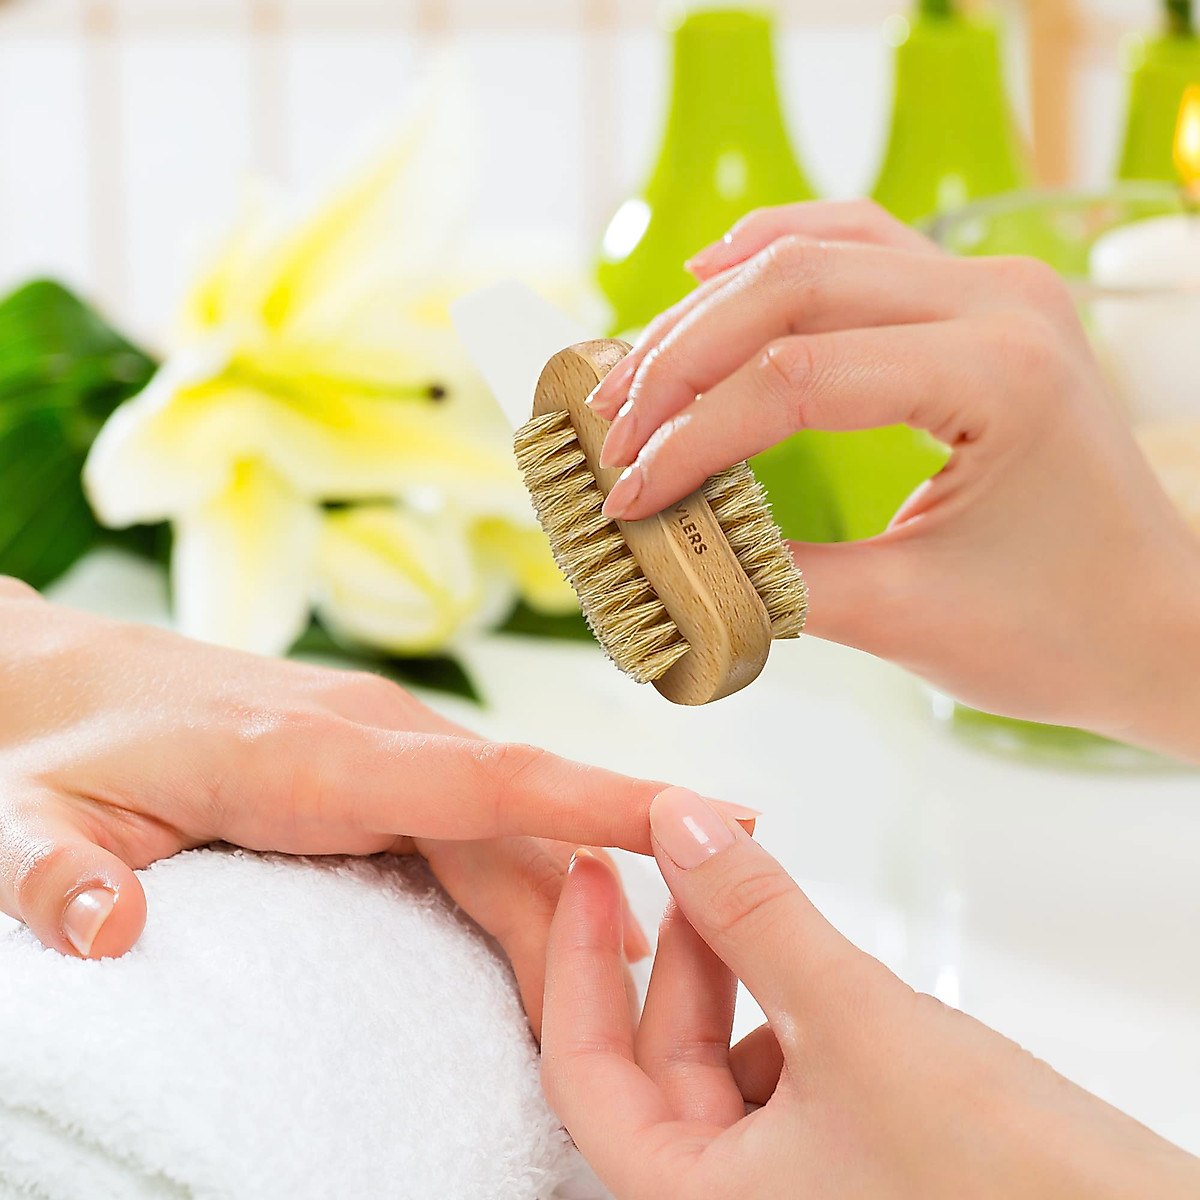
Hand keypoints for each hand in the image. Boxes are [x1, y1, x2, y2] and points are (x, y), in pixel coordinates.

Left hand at [0, 582, 749, 1031]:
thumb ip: (53, 873)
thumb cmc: (53, 744)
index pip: (487, 781)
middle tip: (667, 1015)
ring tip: (643, 979)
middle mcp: (371, 738)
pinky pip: (483, 817)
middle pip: (523, 830)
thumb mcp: (21, 815)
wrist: (57, 669)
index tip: (711, 819)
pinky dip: (538, 868)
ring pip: (514, 822)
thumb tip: (111, 935)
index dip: (604, 804)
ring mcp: (380, 742)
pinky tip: (568, 922)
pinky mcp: (377, 756)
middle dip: (606, 909)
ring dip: (583, 892)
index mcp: (309, 755)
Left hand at [542, 788, 1199, 1199]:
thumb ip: (755, 916)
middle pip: (657, 1059)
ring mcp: (792, 1189)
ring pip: (723, 1060)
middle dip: (672, 949)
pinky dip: (784, 1004)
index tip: (588, 866)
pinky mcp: (849, 1165)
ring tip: (750, 889)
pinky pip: (784, 1072)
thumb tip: (679, 820)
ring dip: (731, 970)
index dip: (574, 960)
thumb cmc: (1008, 1181)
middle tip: (683, 851)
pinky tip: (810, 957)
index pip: (585, 1074)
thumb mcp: (855, 1022)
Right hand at [585, 201, 1199, 759]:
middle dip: (680, 361)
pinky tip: (712, 275)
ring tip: (636, 370)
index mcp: (999, 374)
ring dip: (710, 308)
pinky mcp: (976, 302)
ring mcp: (994, 288)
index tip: (628, 495)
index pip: (795, 379)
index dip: (691, 437)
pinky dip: (773, 256)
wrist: (1155, 625)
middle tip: (613, 429)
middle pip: (791, 285)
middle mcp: (1002, 301)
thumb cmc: (1061, 630)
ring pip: (815, 249)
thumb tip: (666, 550)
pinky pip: (858, 245)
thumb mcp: (902, 615)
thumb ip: (772, 578)